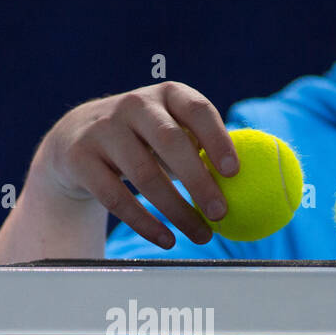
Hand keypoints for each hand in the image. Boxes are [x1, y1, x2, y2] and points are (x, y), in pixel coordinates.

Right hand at [37, 81, 239, 248]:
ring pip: (144, 175)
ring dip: (177, 211)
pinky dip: (144, 222)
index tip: (235, 172)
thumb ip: (205, 147)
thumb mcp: (171, 130)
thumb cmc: (144, 140)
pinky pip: (116, 197)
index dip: (217, 139)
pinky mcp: (81, 158)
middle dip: (199, 181)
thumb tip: (260, 177)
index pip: (197, 110)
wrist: (75, 139)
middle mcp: (134, 105)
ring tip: (201, 235)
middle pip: (170, 142)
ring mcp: (104, 130)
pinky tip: (166, 240)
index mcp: (167, 94)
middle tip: (221, 214)